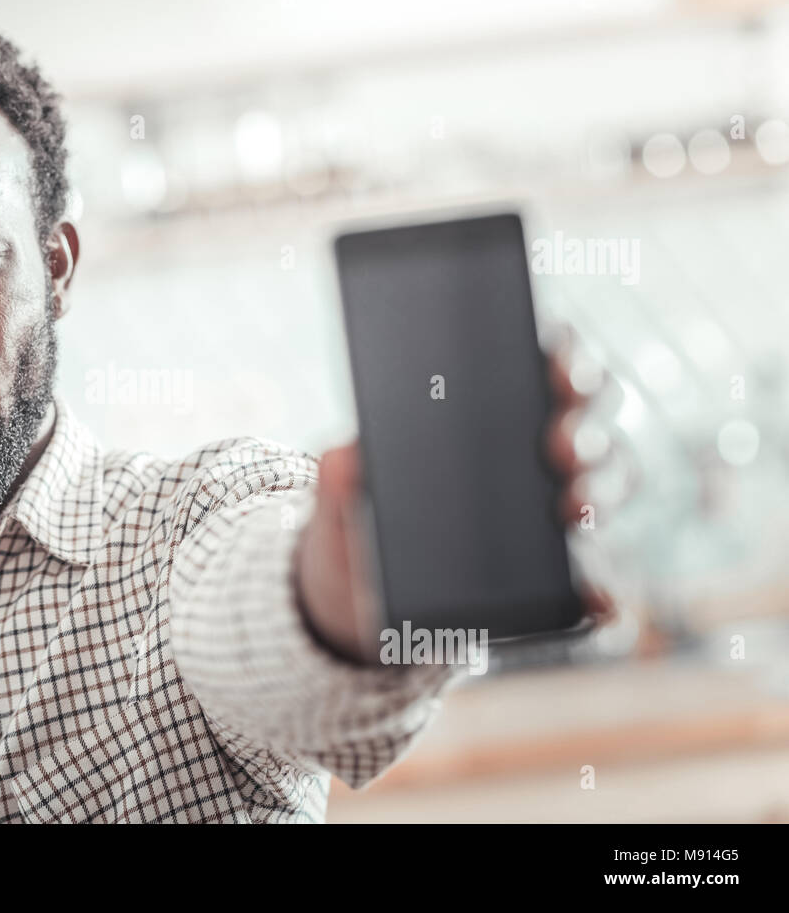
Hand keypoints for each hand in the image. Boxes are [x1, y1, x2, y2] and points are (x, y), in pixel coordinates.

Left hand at [294, 340, 616, 664]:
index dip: (565, 353)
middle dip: (584, 425)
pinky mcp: (563, 573)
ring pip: (609, 480)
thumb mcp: (342, 498)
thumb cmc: (358, 521)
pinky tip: (594, 596)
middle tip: (560, 447)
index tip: (557, 366)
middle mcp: (535, 446)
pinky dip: (606, 587)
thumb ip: (342, 476)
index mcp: (488, 404)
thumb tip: (345, 458)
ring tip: (573, 508)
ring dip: (603, 488)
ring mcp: (555, 506)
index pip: (544, 357)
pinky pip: (602, 578)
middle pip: (588, 415)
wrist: (358, 598)